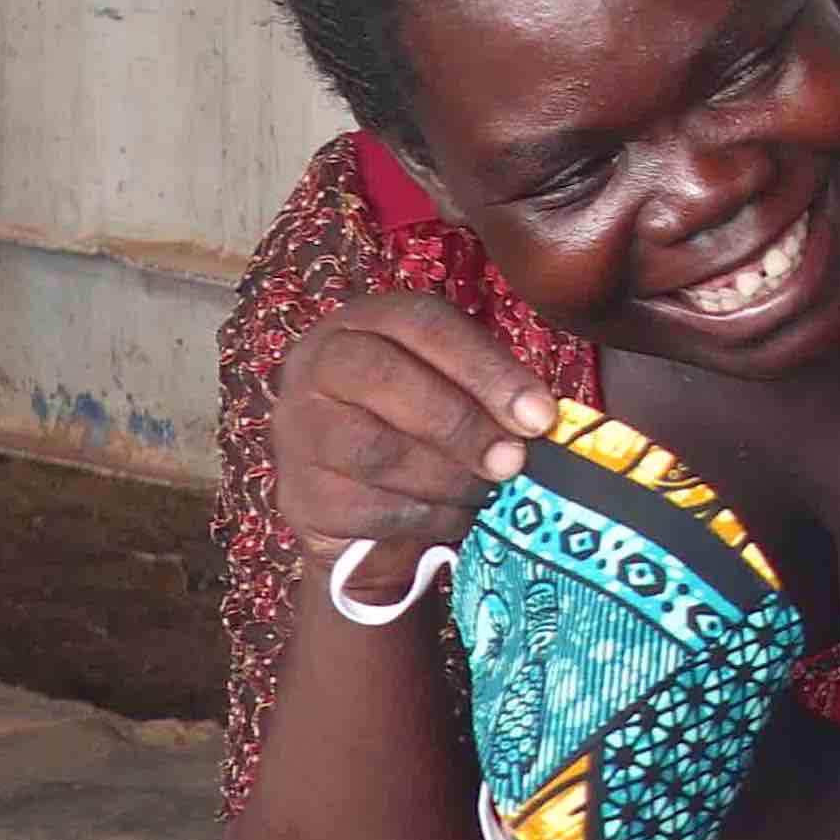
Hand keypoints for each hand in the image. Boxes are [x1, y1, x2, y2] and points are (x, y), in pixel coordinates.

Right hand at [269, 292, 560, 604]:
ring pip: (376, 450)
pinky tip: (454, 518)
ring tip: (487, 492)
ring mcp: (299, 429)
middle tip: (513, 461)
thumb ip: (490, 390)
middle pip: (388, 381)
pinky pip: (367, 506)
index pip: (425, 325)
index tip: (538, 415)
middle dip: (462, 426)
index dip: (486, 369)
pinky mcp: (300, 492)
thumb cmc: (421, 425)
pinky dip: (425, 516)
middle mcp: (319, 364)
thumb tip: (539, 422)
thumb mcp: (454, 385)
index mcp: (369, 321)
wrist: (358, 497)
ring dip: (448, 478)